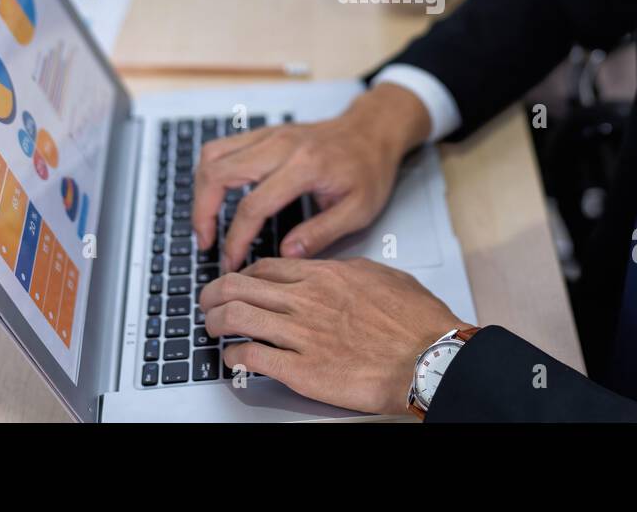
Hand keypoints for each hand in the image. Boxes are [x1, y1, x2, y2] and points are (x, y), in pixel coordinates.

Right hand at [193, 82, 430, 270]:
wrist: (373, 130)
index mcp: (304, 166)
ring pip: (212, 155)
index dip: (236, 239)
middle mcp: (280, 145)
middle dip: (203, 213)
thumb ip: (321, 233)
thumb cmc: (369, 169)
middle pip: (218, 173)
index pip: (253, 206)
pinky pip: (221, 146)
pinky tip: (215, 197)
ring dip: (200, 191)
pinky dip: (210, 173)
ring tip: (205, 222)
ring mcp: (269, 134)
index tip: (231, 262)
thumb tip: (285, 254)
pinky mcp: (264, 133)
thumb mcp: (359, 209)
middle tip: (206, 243)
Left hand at [201, 256, 469, 415]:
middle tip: (208, 302)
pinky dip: (234, 356)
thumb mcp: (383, 277)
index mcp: (325, 275)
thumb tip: (337, 270)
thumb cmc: (416, 323)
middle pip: (240, 286)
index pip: (266, 267)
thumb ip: (351, 271)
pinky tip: (232, 358)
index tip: (237, 280)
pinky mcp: (300, 369)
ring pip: (237, 317)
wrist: (429, 357)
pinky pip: (251, 356)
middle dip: (215, 293)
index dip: (243, 273)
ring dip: (216, 322)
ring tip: (212, 328)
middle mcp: (307, 300)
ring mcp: (301, 334)